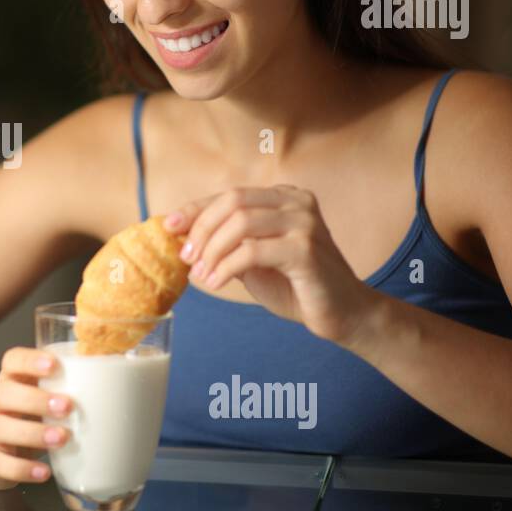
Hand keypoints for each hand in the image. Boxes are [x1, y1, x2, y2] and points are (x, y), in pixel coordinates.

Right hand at [0, 347, 70, 489]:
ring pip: (0, 428)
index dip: (30, 361)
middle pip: (4, 394)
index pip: (12, 361)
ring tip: (62, 439)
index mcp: (10, 381)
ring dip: (33, 433)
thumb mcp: (39, 398)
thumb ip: (63, 390)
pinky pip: (0, 464)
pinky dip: (23, 469)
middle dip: (36, 400)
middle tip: (67, 407)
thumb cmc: (24, 418)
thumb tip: (110, 388)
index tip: (54, 365)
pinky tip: (44, 472)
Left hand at [165, 185, 380, 345]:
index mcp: (284, 197)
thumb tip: (182, 235)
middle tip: (186, 259)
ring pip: (240, 224)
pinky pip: (252, 252)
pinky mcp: (305, 249)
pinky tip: (216, 283)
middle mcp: (297, 201)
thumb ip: (228, 243)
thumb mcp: (254, 259)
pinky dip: (226, 267)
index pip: (229, 195)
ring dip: (212, 250)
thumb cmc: (296, 286)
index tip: (169, 226)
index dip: (194, 209)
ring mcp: (304, 222)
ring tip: (201, 275)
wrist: (343, 315)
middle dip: (201, 230)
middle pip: (232, 202)